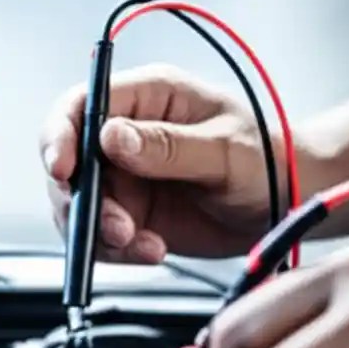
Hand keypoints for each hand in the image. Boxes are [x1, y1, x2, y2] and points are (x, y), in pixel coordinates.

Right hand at [39, 64, 283, 261]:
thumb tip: (111, 137)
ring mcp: (124, 177)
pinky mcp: (130, 215)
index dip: (60, 135)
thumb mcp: (224, 150)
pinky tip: (153, 250)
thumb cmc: (268, 159)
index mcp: (148, 96)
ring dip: (99, 231)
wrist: (288, 204)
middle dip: (81, 199)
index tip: (62, 169)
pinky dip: (118, 251)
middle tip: (116, 227)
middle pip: (69, 160)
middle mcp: (126, 134)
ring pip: (78, 205)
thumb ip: (168, 146)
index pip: (80, 105)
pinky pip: (100, 237)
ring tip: (141, 243)